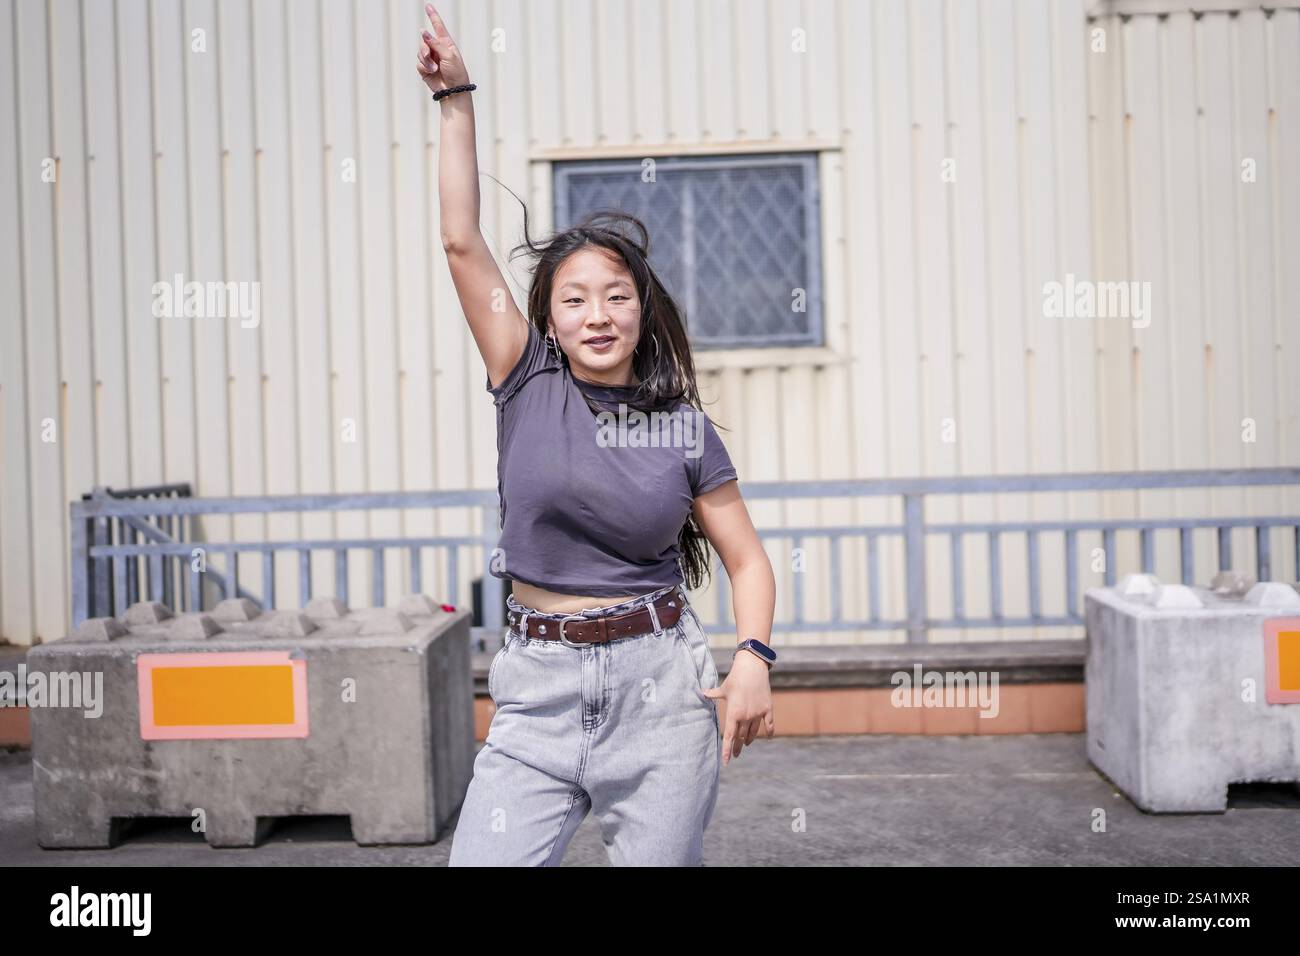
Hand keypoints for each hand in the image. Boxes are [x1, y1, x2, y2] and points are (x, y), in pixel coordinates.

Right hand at [415, 3, 470, 94]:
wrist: (453, 90)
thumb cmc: (456, 72)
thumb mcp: (449, 55)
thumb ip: (435, 43)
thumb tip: (423, 32)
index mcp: (446, 44)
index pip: (438, 27)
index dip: (433, 16)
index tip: (428, 6)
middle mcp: (437, 49)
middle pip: (424, 40)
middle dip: (425, 48)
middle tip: (430, 56)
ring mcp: (431, 59)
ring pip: (420, 52)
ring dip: (426, 59)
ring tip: (434, 68)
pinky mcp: (425, 68)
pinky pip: (419, 63)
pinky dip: (424, 67)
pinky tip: (431, 72)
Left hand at [703, 648, 774, 764]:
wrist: (751, 667)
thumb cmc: (735, 678)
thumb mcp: (722, 688)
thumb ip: (712, 694)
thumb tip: (701, 692)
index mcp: (733, 713)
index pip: (730, 737)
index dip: (727, 750)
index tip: (726, 761)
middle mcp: (746, 716)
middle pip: (741, 737)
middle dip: (738, 747)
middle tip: (736, 754)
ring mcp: (758, 713)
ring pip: (753, 732)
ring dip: (749, 740)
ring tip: (746, 744)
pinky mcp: (767, 708)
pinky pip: (769, 724)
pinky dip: (769, 732)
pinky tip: (768, 738)